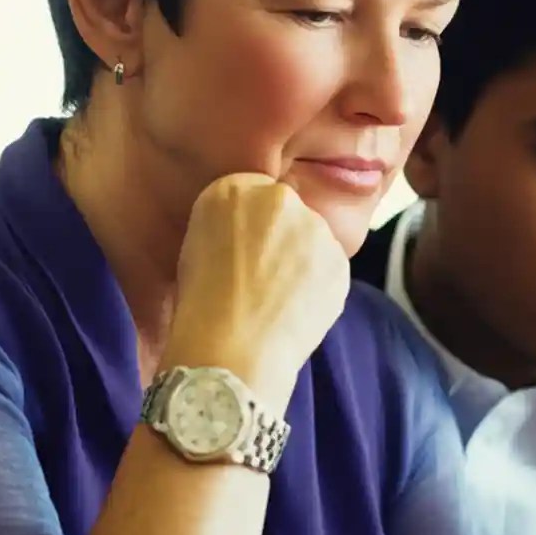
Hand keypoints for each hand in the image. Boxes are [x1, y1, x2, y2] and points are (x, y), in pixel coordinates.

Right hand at [163, 173, 350, 401]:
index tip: (241, 254)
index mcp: (232, 187)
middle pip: (286, 213)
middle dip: (279, 239)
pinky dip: (318, 285)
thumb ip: (230, 224)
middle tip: (261, 278)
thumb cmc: (201, 305)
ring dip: (302, 261)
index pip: (252, 195)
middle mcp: (278, 198)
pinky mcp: (340, 260)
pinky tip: (294, 309)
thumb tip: (254, 233)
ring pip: (312, 239)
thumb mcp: (195, 246)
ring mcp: (315, 228)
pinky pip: (329, 267)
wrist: (232, 347)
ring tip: (276, 299)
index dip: (248, 228)